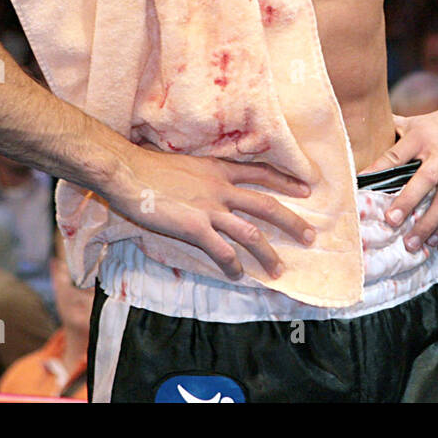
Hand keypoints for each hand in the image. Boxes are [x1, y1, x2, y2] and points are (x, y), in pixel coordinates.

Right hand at [103, 143, 316, 281]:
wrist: (127, 171)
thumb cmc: (147, 165)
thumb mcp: (184, 161)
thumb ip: (200, 173)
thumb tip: (202, 180)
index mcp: (219, 169)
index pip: (261, 173)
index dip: (286, 181)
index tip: (306, 188)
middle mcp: (221, 188)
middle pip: (266, 206)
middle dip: (291, 222)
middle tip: (310, 236)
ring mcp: (210, 209)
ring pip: (250, 233)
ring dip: (267, 254)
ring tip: (278, 270)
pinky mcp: (194, 228)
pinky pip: (221, 250)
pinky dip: (232, 265)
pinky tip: (237, 275)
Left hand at [369, 105, 437, 251]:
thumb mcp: (418, 122)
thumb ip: (393, 130)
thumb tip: (362, 130)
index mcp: (422, 137)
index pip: (397, 154)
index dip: (379, 169)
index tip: (362, 184)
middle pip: (424, 180)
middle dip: (407, 203)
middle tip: (391, 222)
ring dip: (429, 224)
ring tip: (412, 243)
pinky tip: (436, 239)